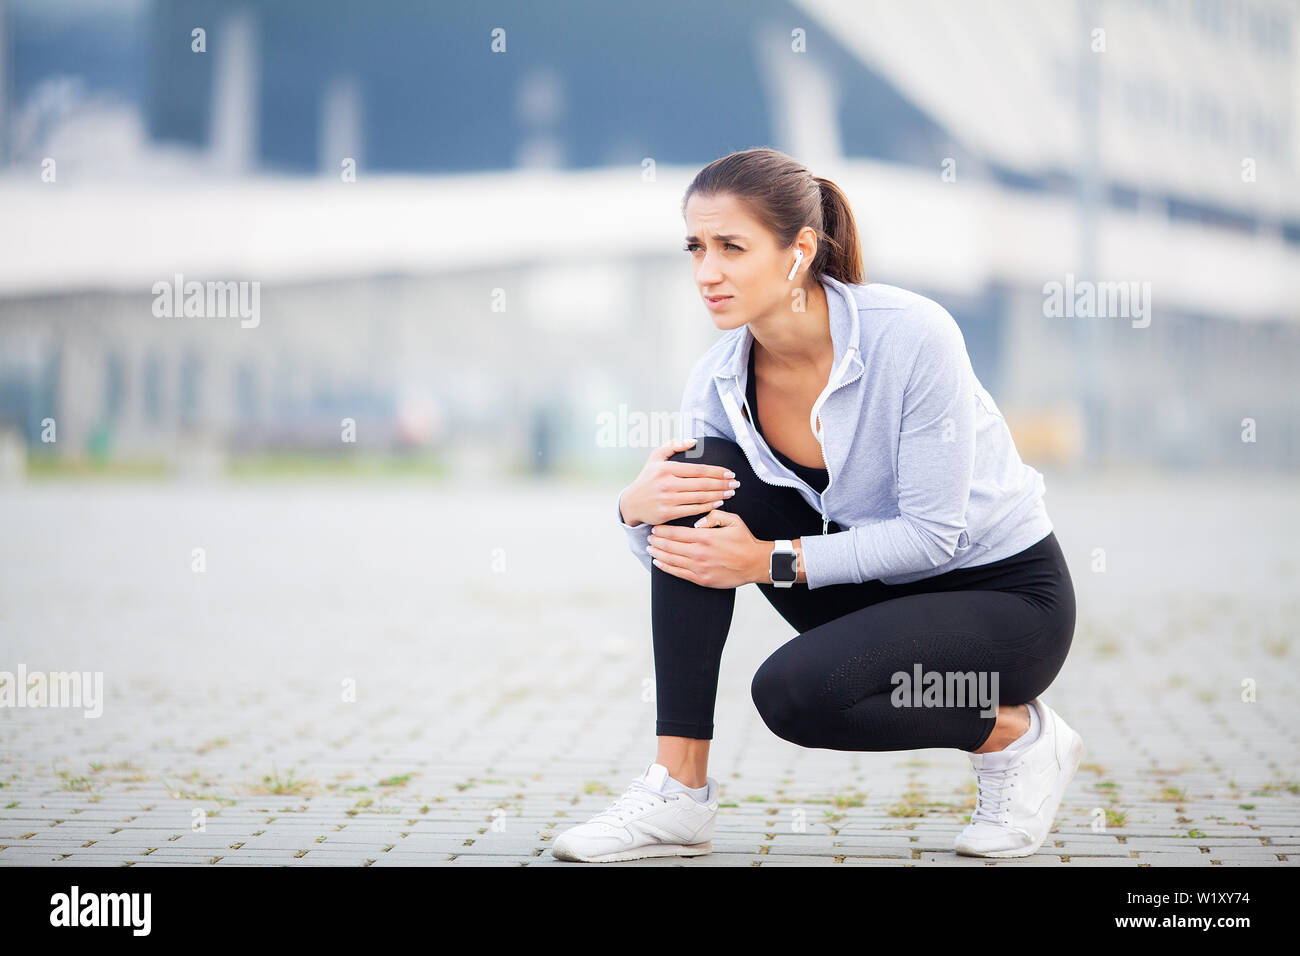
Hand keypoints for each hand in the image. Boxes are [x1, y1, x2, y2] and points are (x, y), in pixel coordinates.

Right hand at [619, 438, 738, 525]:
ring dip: (719, 495)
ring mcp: (667, 499)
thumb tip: (693, 441)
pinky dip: (708, 506)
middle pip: (702, 484)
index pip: (698, 469)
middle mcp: (667, 484)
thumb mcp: (655, 458)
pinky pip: (693, 510)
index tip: (730, 473)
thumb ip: (673, 445)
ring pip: (700, 497)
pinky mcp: (667, 514)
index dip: (717, 471)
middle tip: (736, 484)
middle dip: (722, 484)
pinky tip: (718, 503)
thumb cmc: (647, 479)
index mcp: (666, 468)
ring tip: (730, 493)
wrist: (631, 504)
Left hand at [646, 508, 765, 588]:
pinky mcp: (701, 579)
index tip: (655, 528)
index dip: (662, 530)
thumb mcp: (733, 520)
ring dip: (658, 553)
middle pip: (669, 546)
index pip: (676, 533)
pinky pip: (678, 573)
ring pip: (671, 560)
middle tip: (649, 537)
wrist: (755, 563)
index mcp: (705, 537)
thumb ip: (713, 516)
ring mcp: (699, 568)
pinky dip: (665, 567)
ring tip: (650, 548)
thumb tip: (696, 521)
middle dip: (656, 541)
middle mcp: (699, 553)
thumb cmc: (744, 541)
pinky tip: (658, 562)